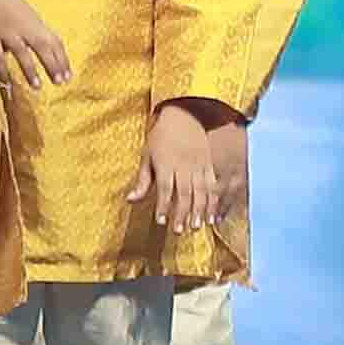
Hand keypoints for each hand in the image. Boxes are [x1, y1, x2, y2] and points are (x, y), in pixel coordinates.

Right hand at [0, 0, 74, 89]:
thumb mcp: (18, 9)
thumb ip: (25, 28)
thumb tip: (28, 48)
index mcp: (31, 19)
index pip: (53, 40)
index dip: (61, 57)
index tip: (69, 74)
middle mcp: (22, 26)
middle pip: (42, 46)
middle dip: (53, 65)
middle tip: (61, 82)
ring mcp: (5, 31)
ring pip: (21, 53)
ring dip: (30, 70)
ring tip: (37, 86)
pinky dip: (1, 68)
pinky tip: (5, 81)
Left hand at [141, 99, 249, 235]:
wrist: (185, 113)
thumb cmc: (161, 136)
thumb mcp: (147, 155)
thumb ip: (143, 180)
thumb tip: (131, 200)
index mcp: (166, 163)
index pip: (165, 189)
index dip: (163, 206)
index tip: (161, 222)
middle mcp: (184, 165)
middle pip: (184, 193)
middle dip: (181, 213)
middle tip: (179, 231)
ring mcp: (199, 164)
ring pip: (200, 191)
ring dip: (199, 210)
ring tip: (196, 227)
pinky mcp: (209, 164)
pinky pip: (212, 184)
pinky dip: (213, 200)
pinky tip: (212, 214)